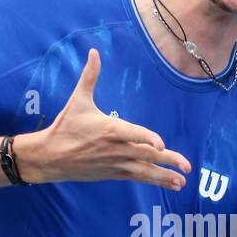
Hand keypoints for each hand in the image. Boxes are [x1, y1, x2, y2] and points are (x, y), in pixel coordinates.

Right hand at [11, 48, 191, 188]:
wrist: (50, 157)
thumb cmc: (65, 127)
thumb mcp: (77, 100)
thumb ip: (89, 76)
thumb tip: (93, 52)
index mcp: (109, 129)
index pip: (133, 134)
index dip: (148, 139)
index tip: (161, 145)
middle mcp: (116, 148)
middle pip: (146, 155)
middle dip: (168, 161)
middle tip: (186, 165)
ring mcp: (116, 163)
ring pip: (144, 170)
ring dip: (164, 176)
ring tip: (182, 181)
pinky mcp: (114, 173)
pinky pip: (138, 177)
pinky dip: (155, 181)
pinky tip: (171, 184)